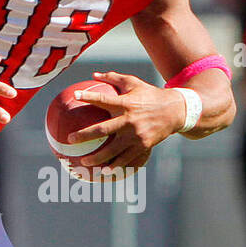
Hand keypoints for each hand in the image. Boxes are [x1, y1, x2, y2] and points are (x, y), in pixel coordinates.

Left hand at [67, 71, 186, 171]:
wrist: (175, 111)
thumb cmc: (150, 95)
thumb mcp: (134, 83)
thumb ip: (113, 78)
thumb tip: (94, 75)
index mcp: (126, 103)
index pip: (104, 99)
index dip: (89, 97)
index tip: (75, 96)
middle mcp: (129, 120)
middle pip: (103, 129)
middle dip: (84, 136)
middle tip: (70, 140)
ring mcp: (136, 135)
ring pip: (113, 150)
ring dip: (97, 157)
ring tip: (83, 162)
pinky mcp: (143, 146)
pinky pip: (127, 158)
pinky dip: (115, 165)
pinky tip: (104, 171)